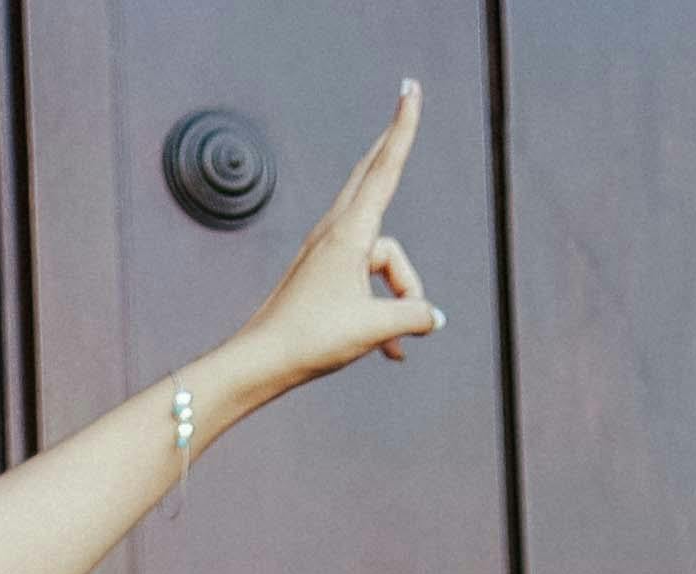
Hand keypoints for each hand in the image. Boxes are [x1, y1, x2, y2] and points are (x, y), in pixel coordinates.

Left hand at [213, 84, 449, 404]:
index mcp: (351, 233)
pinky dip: (382, 311)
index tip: (411, 90)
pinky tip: (389, 353)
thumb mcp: (375, 328)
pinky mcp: (323, 273)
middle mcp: (337, 232)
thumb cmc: (313, 339)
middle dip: (394, 149)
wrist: (263, 360)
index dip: (404, 129)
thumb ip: (413, 315)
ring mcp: (328, 252)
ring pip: (382, 257)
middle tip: (407, 104)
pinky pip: (367, 281)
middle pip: (375, 178)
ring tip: (395, 344)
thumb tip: (432, 316)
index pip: (386, 168)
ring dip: (399, 293)